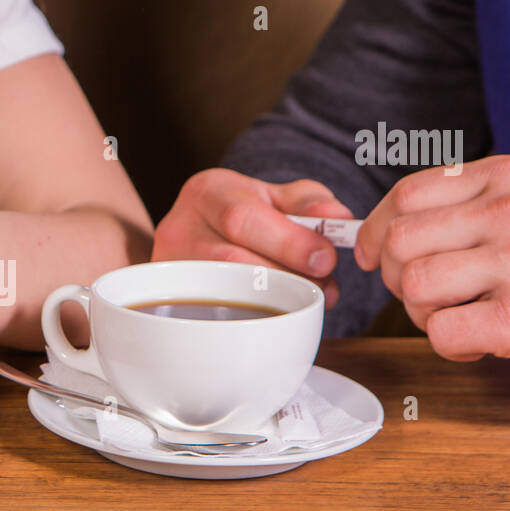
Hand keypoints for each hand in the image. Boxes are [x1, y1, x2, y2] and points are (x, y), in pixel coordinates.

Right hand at [151, 168, 352, 307]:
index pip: (242, 218)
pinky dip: (256, 317)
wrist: (201, 231)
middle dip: (287, 276)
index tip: (325, 260)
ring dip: (276, 300)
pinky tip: (277, 311)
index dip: (287, 242)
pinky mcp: (173, 302)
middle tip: (324, 284)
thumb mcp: (277, 197)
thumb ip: (311, 203)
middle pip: (232, 261)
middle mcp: (179, 228)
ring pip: (224, 294)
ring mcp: (171, 270)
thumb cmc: (244, 213)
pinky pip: (217, 318)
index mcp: (206, 192)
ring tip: (306, 295)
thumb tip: (337, 217)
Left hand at [356, 155, 509, 401]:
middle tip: (434, 299)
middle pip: (399, 241)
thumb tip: (380, 229)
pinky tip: (490, 342)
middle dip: (400, 279)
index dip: (376, 229)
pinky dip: (455, 347)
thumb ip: (468, 210)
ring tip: (470, 318)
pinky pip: (441, 333)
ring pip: (414, 286)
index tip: (374, 256)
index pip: (408, 193)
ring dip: (427, 315)